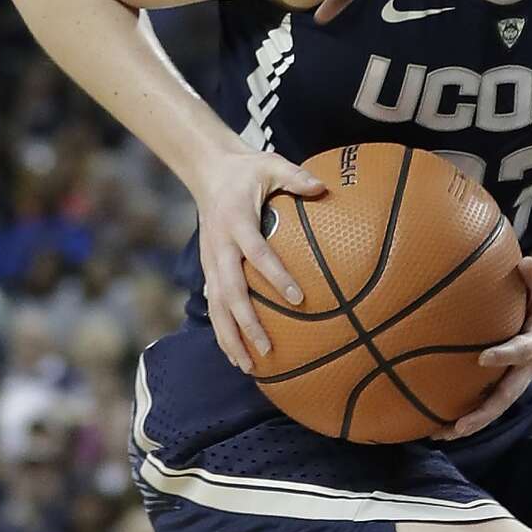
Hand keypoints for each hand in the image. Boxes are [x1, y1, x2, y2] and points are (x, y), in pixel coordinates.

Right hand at [193, 150, 323, 372]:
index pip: (258, 254)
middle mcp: (219, 247)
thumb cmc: (249, 170)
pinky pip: (214, 305)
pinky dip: (223, 331)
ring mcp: (210, 261)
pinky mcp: (208, 269)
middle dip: (246, 323)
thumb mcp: (272, 165)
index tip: (299, 298)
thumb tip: (322, 187)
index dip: (276, 276)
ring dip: (230, 337)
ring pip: (216, 307)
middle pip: (231, 292)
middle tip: (268, 349)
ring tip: (248, 366)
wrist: (209, 172)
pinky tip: (236, 355)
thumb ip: (296, 176)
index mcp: (237, 222)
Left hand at [434, 257, 531, 439]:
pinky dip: (465, 413)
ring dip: (471, 421)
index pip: (527, 350)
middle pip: (510, 393)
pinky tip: (436, 423)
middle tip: (460, 424)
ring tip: (440, 435)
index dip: (508, 356)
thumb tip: (527, 264)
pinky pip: (487, 398)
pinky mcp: (505, 376)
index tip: (482, 359)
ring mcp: (517, 373)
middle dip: (486, 411)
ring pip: (497, 404)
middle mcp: (530, 362)